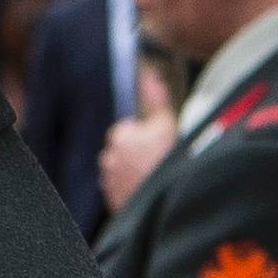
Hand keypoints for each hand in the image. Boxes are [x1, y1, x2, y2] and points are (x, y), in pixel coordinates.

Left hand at [100, 62, 179, 212]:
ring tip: (155, 177)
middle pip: (126, 151)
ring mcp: (109, 180)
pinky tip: (148, 190)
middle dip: (139, 154)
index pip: (130, 131)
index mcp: (119, 136)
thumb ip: (156, 99)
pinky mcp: (113, 200)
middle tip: (159, 161)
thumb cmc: (167, 161)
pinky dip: (133, 190)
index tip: (159, 145)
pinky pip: (123, 191)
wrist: (168, 200)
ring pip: (124, 171)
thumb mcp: (168, 124)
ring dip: (136, 173)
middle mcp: (108, 157)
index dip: (148, 137)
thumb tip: (150, 77)